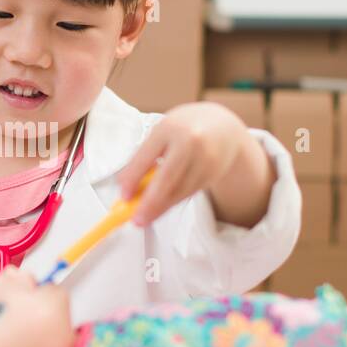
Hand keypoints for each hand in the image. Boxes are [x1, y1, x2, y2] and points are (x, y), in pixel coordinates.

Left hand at [117, 101, 250, 226]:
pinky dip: (174, 201)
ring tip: (146, 217)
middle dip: (149, 202)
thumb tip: (126, 185)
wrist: (223, 127)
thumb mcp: (163, 132)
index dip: (133, 178)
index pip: (146, 157)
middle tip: (136, 219)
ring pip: (180, 190)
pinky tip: (163, 206)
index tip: (124, 196)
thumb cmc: (184, 129)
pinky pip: (189, 192)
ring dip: (161, 207)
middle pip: (167, 178)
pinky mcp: (214, 172)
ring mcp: (204, 158)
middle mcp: (189, 142)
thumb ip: (146, 155)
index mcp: (168, 128)